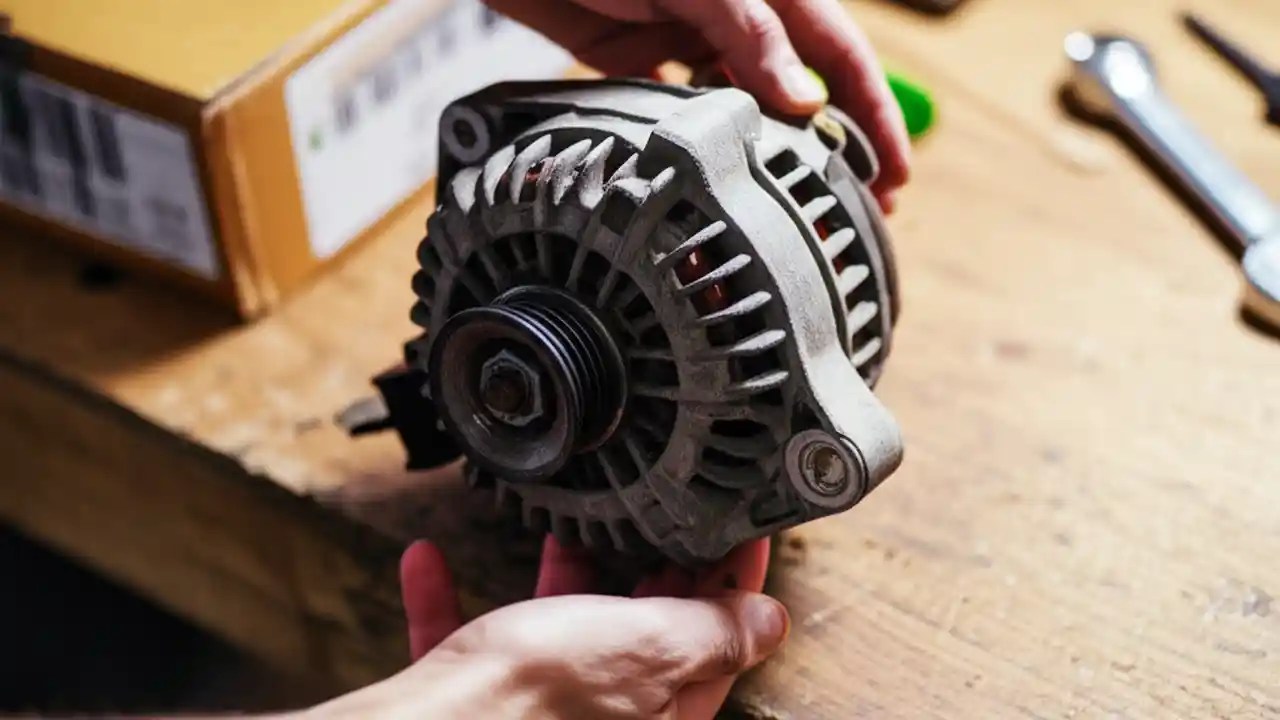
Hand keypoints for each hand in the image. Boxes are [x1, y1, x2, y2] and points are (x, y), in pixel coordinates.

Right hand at [305, 536, 785, 719]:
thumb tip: (771, 621)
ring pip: (557, 633)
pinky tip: (429, 562)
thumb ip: (712, 631)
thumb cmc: (531, 702)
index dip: (733, 576)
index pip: (717, 638)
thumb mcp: (645, 646)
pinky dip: (448, 600)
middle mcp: (604, 716)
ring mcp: (537, 711)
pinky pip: (466, 642)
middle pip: (642, 635)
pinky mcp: (471, 705)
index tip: (737, 531)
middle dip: (648, 571)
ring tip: (557, 535)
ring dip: (554, 579)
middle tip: (660, 520)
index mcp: (659, 708)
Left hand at [486, 0, 910, 209]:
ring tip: (788, 204)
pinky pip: (683, 104)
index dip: (874, 115)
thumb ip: (751, 34)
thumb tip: (805, 102)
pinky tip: (708, 170)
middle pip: (801, 88)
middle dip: (830, 147)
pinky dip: (700, 137)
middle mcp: (738, 14)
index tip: (894, 174)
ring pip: (745, 103)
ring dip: (768, 150)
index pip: (842, 56)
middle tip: (852, 207)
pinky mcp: (639, 55)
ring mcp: (688, 35)